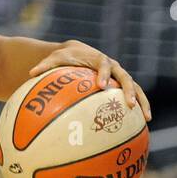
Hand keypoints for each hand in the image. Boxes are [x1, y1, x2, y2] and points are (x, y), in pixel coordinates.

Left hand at [28, 40, 150, 119]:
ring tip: (146, 118)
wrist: (78, 52)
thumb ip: (44, 65)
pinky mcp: (120, 86)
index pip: (104, 65)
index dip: (104, 74)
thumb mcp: (55, 59)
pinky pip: (131, 97)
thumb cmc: (65, 57)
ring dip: (141, 102)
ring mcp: (119, 77)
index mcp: (98, 60)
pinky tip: (142, 125)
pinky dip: (138, 108)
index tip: (102, 85)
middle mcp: (113, 67)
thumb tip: (30, 73)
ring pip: (134, 88)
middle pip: (125, 78)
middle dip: (128, 91)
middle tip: (128, 105)